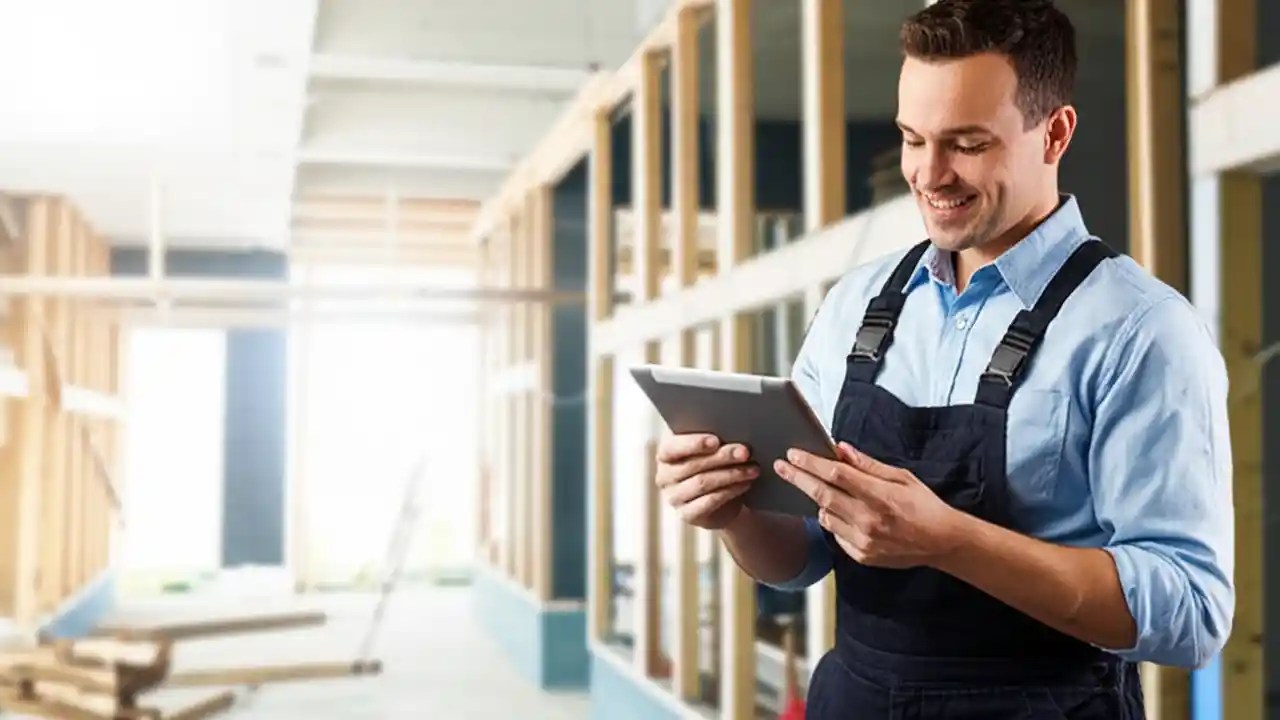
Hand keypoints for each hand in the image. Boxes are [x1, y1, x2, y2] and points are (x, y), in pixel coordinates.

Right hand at [654, 432, 758, 529]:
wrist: (722, 500)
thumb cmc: (715, 465)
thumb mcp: (710, 450)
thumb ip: (713, 440)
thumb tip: (733, 430)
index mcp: (665, 454)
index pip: (672, 447)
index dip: (693, 443)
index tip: (715, 441)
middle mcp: (664, 476)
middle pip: (692, 465)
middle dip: (721, 457)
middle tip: (745, 452)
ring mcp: (674, 497)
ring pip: (702, 483)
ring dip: (731, 474)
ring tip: (752, 468)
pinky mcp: (687, 515)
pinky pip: (709, 501)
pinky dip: (730, 491)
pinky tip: (745, 483)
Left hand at [775, 442, 965, 567]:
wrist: (942, 542)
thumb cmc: (923, 505)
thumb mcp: (900, 477)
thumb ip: (867, 465)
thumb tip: (840, 449)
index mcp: (879, 495)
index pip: (835, 474)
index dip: (811, 462)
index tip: (793, 453)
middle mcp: (868, 519)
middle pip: (821, 495)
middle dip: (797, 478)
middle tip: (780, 466)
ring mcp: (863, 540)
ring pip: (825, 516)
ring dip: (816, 500)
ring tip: (811, 486)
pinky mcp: (861, 555)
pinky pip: (835, 534)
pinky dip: (831, 520)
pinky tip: (836, 511)